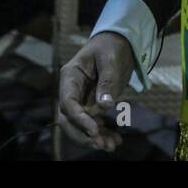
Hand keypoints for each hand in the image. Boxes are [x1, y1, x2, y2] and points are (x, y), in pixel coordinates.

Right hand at [56, 32, 135, 151]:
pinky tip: (116, 140)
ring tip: (112, 145)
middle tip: (102, 144)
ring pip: (80, 125)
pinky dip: (103, 133)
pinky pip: (93, 123)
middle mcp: (72, 90)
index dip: (79, 119)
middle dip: (83, 134)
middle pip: (69, 119)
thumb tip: (105, 106)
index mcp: (70, 76)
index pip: (68, 103)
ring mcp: (81, 99)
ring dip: (94, 138)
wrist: (119, 42)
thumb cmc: (111, 46)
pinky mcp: (92, 105)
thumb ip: (107, 82)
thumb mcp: (111, 60)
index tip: (94, 130)